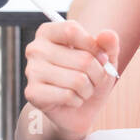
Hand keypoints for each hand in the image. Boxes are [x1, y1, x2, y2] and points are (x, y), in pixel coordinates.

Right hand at [23, 20, 119, 139]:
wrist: (79, 110)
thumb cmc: (90, 76)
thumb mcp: (105, 57)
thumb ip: (108, 43)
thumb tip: (107, 35)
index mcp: (48, 32)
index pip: (72, 30)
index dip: (94, 46)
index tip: (101, 57)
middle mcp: (36, 48)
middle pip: (83, 59)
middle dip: (97, 74)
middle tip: (92, 79)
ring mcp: (31, 70)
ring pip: (78, 80)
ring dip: (88, 89)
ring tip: (81, 90)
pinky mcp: (32, 92)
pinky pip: (68, 96)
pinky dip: (77, 100)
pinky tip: (70, 100)